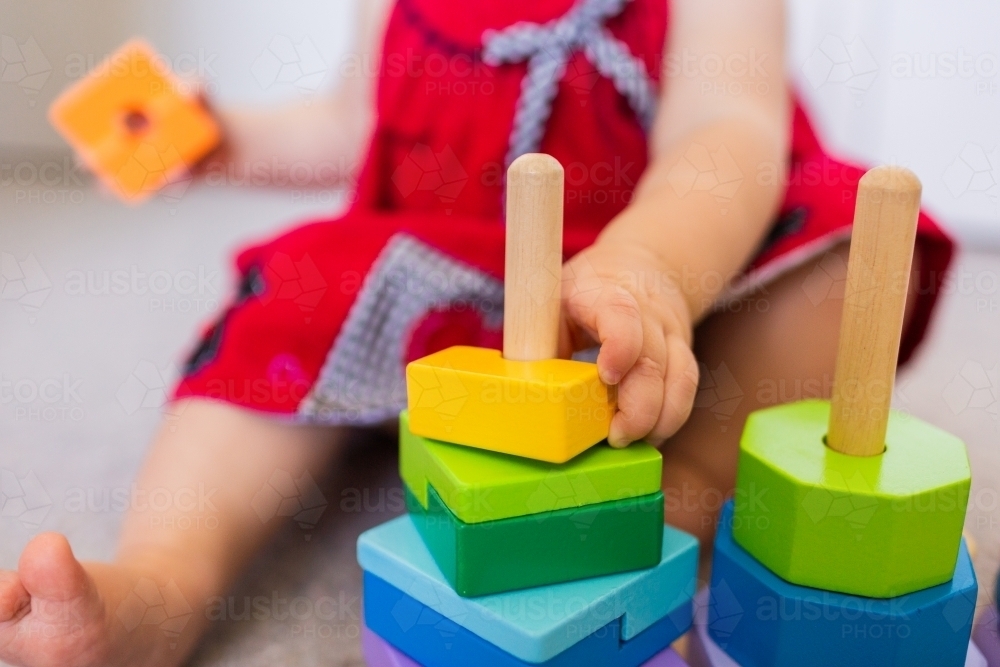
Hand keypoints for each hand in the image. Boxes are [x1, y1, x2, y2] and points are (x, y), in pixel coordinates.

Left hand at [561, 241, 699, 446]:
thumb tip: (527, 392)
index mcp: (604, 293)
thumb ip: (541, 341)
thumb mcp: (552, 301)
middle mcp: (647, 313)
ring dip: (658, 419)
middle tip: (614, 436)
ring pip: (680, 378)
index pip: (622, 314)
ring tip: (630, 440)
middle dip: (639, 408)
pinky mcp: (682, 353)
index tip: (607, 376)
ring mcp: (670, 333)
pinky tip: (648, 435)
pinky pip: (685, 388)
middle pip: (653, 361)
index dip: (620, 346)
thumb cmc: (585, 291)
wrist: (640, 267)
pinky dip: (669, 417)